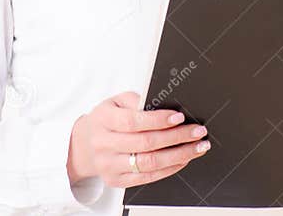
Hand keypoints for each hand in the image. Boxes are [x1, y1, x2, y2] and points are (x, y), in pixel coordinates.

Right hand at [66, 91, 210, 187]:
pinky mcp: (117, 181)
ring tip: (198, 147)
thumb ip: (138, 101)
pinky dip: (169, 169)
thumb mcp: (117, 101)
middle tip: (198, 131)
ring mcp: (109, 166)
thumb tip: (166, 104)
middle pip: (145, 144)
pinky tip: (184, 159)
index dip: (158, 120)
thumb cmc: (107, 118)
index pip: (133, 122)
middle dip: (177, 137)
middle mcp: (104, 145)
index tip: (179, 117)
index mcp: (103, 120)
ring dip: (179, 155)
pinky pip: (148, 178)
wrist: (84, 144)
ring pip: (149, 164)